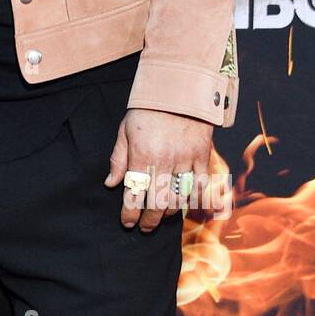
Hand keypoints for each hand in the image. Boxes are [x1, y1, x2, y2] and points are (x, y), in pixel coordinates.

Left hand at [103, 107, 213, 231]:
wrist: (179, 88)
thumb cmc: (148, 109)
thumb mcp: (125, 130)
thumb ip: (118, 159)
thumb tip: (110, 184)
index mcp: (141, 155)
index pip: (134, 194)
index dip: (130, 214)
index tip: (127, 223)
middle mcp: (164, 161)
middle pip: (157, 203)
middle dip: (149, 220)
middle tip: (144, 227)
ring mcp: (186, 160)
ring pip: (179, 199)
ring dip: (170, 214)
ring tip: (162, 217)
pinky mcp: (203, 156)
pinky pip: (201, 186)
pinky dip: (195, 201)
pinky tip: (188, 207)